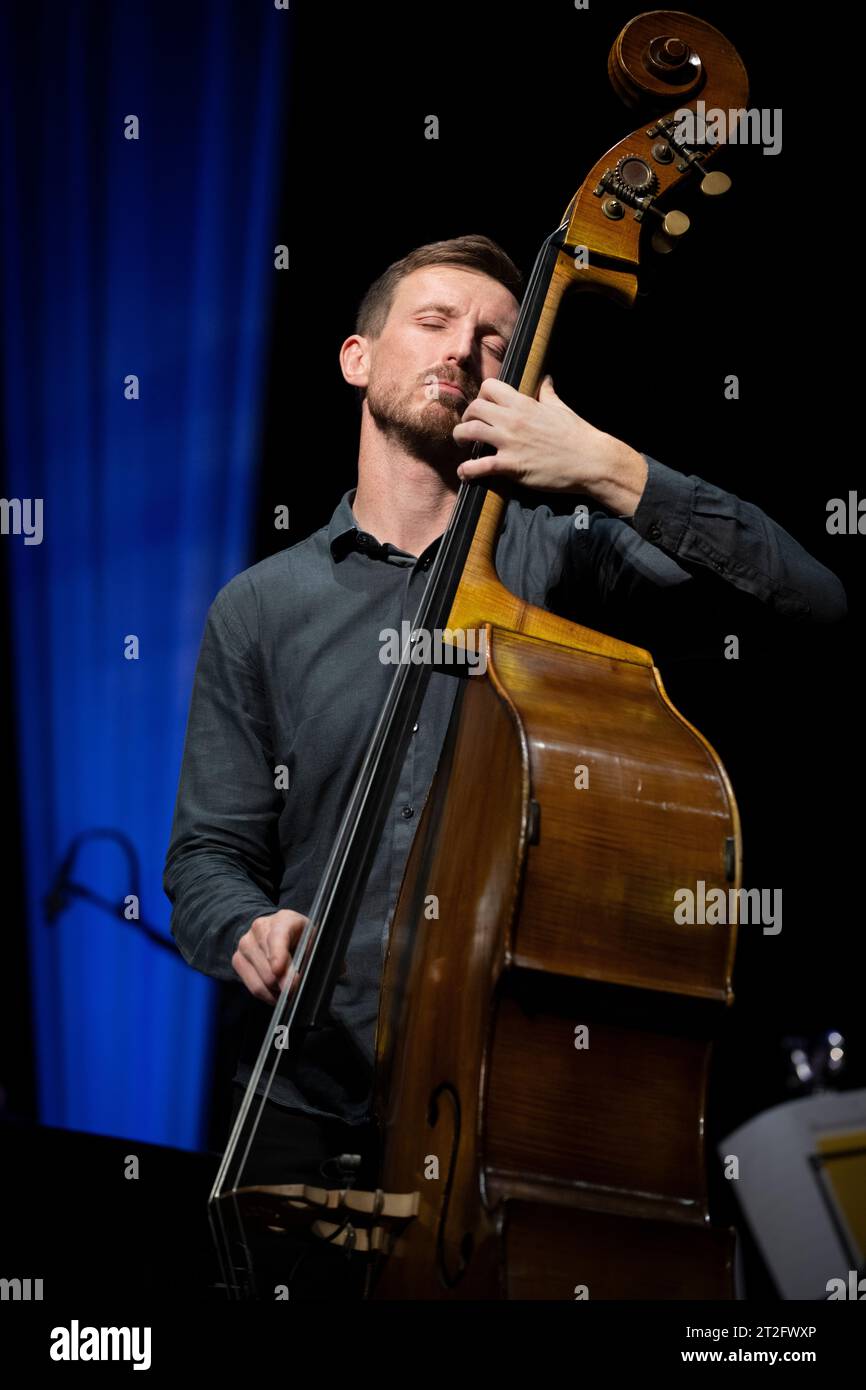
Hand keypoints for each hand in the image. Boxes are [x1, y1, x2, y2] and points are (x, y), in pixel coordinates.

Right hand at [232, 908, 306, 1003]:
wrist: (278, 930)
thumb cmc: (299, 936)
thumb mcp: (312, 939)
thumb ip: (309, 955)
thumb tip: (300, 979)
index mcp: (283, 920)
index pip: (277, 938)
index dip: (278, 957)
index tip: (282, 973)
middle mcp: (260, 928)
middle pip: (269, 967)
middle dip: (285, 985)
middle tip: (297, 990)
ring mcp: (246, 944)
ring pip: (262, 981)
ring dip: (278, 992)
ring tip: (289, 992)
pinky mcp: (238, 959)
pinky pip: (253, 987)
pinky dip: (268, 995)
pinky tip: (278, 993)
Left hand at [452, 375, 647, 514]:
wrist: (591, 461)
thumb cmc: (577, 435)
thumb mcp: (561, 408)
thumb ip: (548, 393)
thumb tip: (546, 379)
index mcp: (524, 404)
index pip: (489, 387)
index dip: (481, 396)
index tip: (484, 407)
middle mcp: (513, 420)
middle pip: (474, 408)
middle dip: (467, 418)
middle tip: (470, 428)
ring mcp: (510, 443)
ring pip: (469, 432)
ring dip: (460, 439)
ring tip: (463, 446)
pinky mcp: (511, 466)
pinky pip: (478, 466)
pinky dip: (467, 470)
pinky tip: (465, 473)